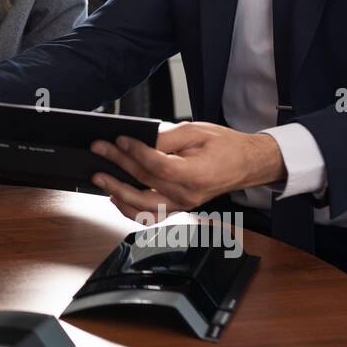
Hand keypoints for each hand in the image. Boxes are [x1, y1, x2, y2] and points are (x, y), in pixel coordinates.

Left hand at [87, 121, 286, 219]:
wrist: (247, 164)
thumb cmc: (225, 147)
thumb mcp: (197, 131)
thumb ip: (167, 137)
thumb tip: (140, 139)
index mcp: (196, 174)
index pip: (157, 166)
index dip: (135, 152)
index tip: (120, 139)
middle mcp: (189, 195)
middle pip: (145, 183)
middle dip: (117, 164)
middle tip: (100, 150)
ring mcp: (184, 205)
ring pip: (143, 208)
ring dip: (118, 192)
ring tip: (101, 177)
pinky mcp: (180, 208)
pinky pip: (150, 215)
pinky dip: (130, 209)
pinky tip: (115, 195)